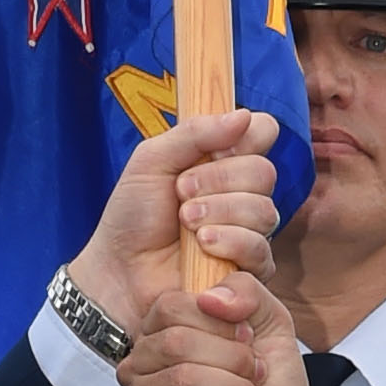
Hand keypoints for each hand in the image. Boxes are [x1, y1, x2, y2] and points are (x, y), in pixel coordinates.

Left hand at [72, 111, 280, 353]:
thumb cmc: (134, 215)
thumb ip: (195, 133)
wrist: (121, 270)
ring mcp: (249, 230)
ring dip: (219, 212)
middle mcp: (242, 191)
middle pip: (265, 171)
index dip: (248, 136)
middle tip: (181, 193)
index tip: (215, 149)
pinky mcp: (250, 268)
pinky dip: (229, 242)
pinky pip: (260, 247)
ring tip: (185, 222)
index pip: (263, 131)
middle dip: (218, 180)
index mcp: (223, 158)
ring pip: (264, 210)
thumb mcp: (152, 160)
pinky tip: (200, 246)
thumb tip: (245, 116)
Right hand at [121, 261, 338, 385]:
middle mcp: (141, 363)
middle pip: (177, 342)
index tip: (249, 343)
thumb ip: (248, 291)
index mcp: (162, 330)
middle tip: (257, 380)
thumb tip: (210, 296)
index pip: (171, 306)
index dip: (221, 324)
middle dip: (234, 362)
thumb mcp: (271, 325)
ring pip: (184, 381)